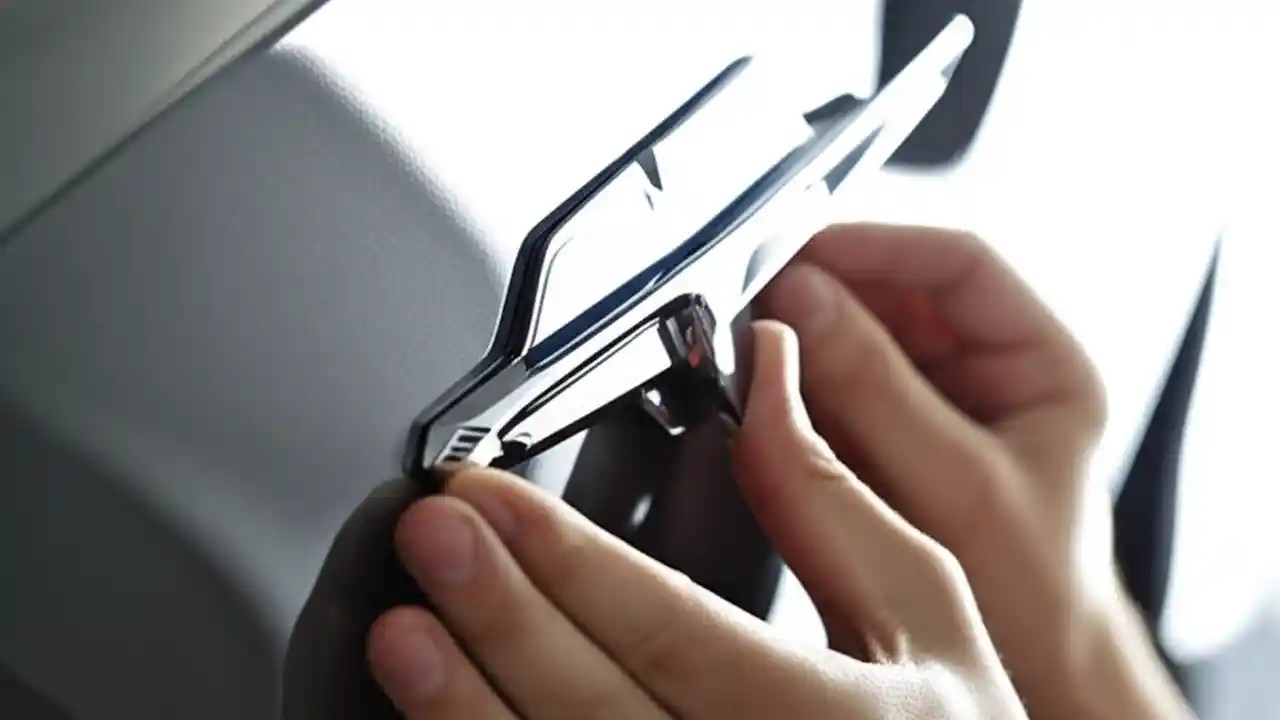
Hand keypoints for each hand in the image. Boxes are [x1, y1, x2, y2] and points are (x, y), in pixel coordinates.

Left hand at [366, 322, 1024, 718]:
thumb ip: (834, 501)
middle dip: (504, 617)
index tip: (491, 497)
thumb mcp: (928, 618)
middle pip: (601, 712)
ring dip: (470, 712)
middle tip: (432, 536)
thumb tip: (768, 369)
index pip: (681, 633)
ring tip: (406, 638)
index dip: (575, 563)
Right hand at [756, 224, 1190, 718]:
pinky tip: (769, 397)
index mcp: (1042, 362)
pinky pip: (834, 389)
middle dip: (824, 292)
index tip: (799, 250)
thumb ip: (875, 390)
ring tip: (756, 351)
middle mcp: (988, 374)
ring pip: (857, 336)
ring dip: (803, 337)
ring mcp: (935, 408)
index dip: (874, 243)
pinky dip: (796, 386)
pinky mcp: (889, 443)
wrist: (1031, 678)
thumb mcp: (956, 485)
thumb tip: (799, 301)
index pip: (954, 260)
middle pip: (896, 293)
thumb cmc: (1034, 597)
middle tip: (758, 304)